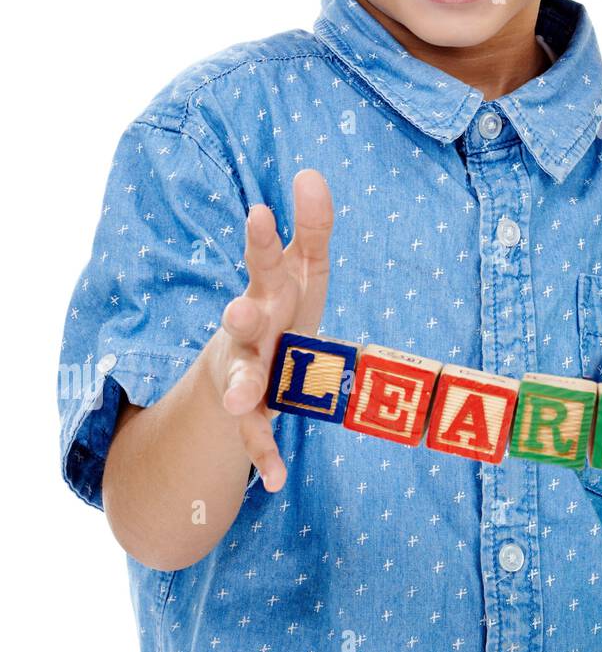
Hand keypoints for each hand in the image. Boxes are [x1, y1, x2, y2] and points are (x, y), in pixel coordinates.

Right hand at [215, 169, 333, 491]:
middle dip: (242, 316)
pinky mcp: (253, 415)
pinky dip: (266, 456)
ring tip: (238, 401)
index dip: (264, 241)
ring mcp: (246, 373)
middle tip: (239, 310)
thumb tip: (311, 172)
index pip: (266, 263)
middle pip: (246, 322)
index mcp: (267, 291)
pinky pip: (258, 437)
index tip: (262, 212)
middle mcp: (250, 331)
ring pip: (242, 380)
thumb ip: (312, 226)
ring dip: (241, 388)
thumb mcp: (301, 268)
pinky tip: (279, 479)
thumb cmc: (282, 306)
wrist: (239, 371)